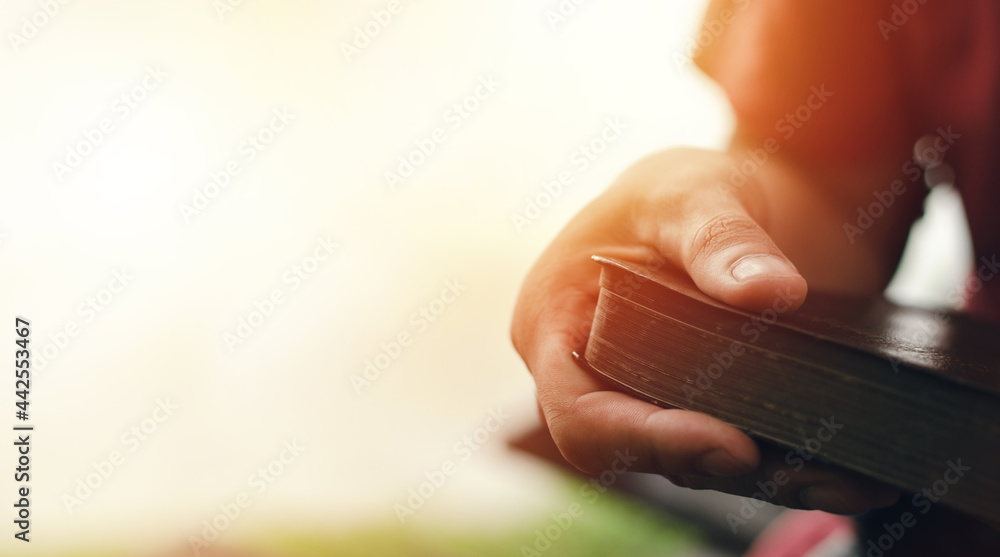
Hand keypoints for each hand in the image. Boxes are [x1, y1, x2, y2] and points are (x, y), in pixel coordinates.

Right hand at [511, 147, 899, 513]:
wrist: (750, 196)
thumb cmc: (690, 186)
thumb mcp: (696, 192)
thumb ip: (722, 240)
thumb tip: (771, 291)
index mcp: (553, 322)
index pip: (578, 411)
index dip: (644, 439)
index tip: (728, 443)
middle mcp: (590, 373)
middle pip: (632, 451)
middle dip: (711, 464)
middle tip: (796, 466)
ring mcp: (645, 395)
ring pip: (687, 464)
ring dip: (760, 476)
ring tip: (839, 479)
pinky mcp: (698, 408)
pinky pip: (728, 453)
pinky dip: (781, 466)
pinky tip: (844, 474)